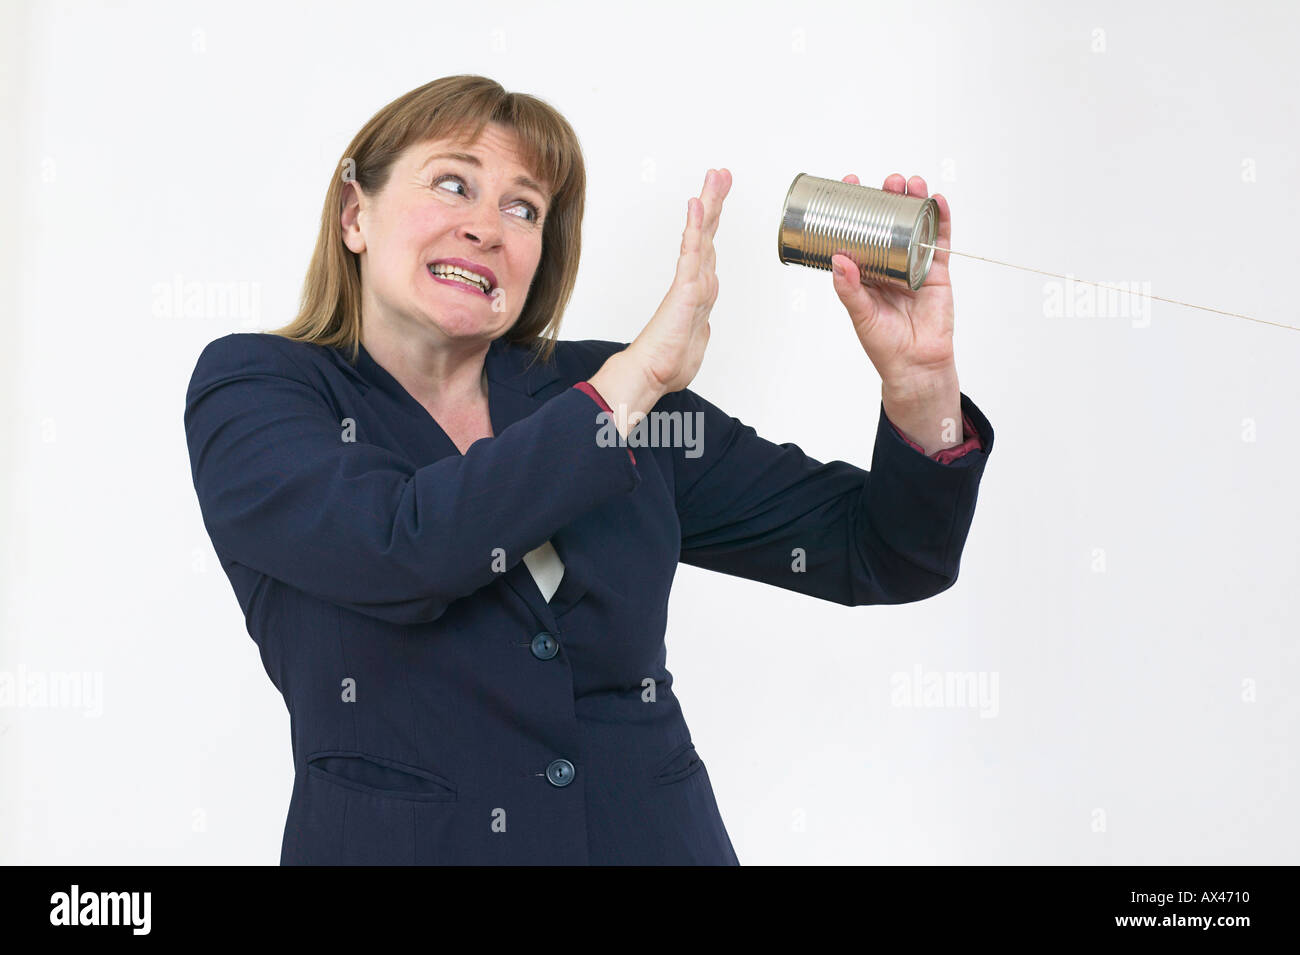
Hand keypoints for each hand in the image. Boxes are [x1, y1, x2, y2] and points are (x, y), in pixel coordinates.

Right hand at [627, 167, 731, 394]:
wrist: (649, 375)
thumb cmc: (666, 363)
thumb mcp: (694, 342)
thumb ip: (699, 327)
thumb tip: (702, 323)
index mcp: (698, 290)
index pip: (707, 248)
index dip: (712, 221)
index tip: (716, 197)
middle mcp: (694, 281)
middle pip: (706, 233)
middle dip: (714, 201)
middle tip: (719, 173)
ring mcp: (689, 283)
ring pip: (702, 236)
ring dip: (709, 205)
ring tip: (713, 177)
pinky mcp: (684, 290)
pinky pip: (692, 252)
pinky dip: (695, 227)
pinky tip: (696, 206)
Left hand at [831, 173, 955, 390]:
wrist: (916, 365)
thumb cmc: (884, 345)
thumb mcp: (861, 315)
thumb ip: (849, 289)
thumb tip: (838, 259)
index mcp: (866, 270)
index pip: (859, 231)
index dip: (855, 208)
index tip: (850, 184)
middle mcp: (890, 262)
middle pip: (889, 222)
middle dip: (889, 198)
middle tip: (886, 183)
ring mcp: (914, 264)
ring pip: (915, 226)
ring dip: (914, 202)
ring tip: (910, 184)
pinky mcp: (937, 271)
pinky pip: (940, 241)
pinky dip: (941, 219)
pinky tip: (937, 201)